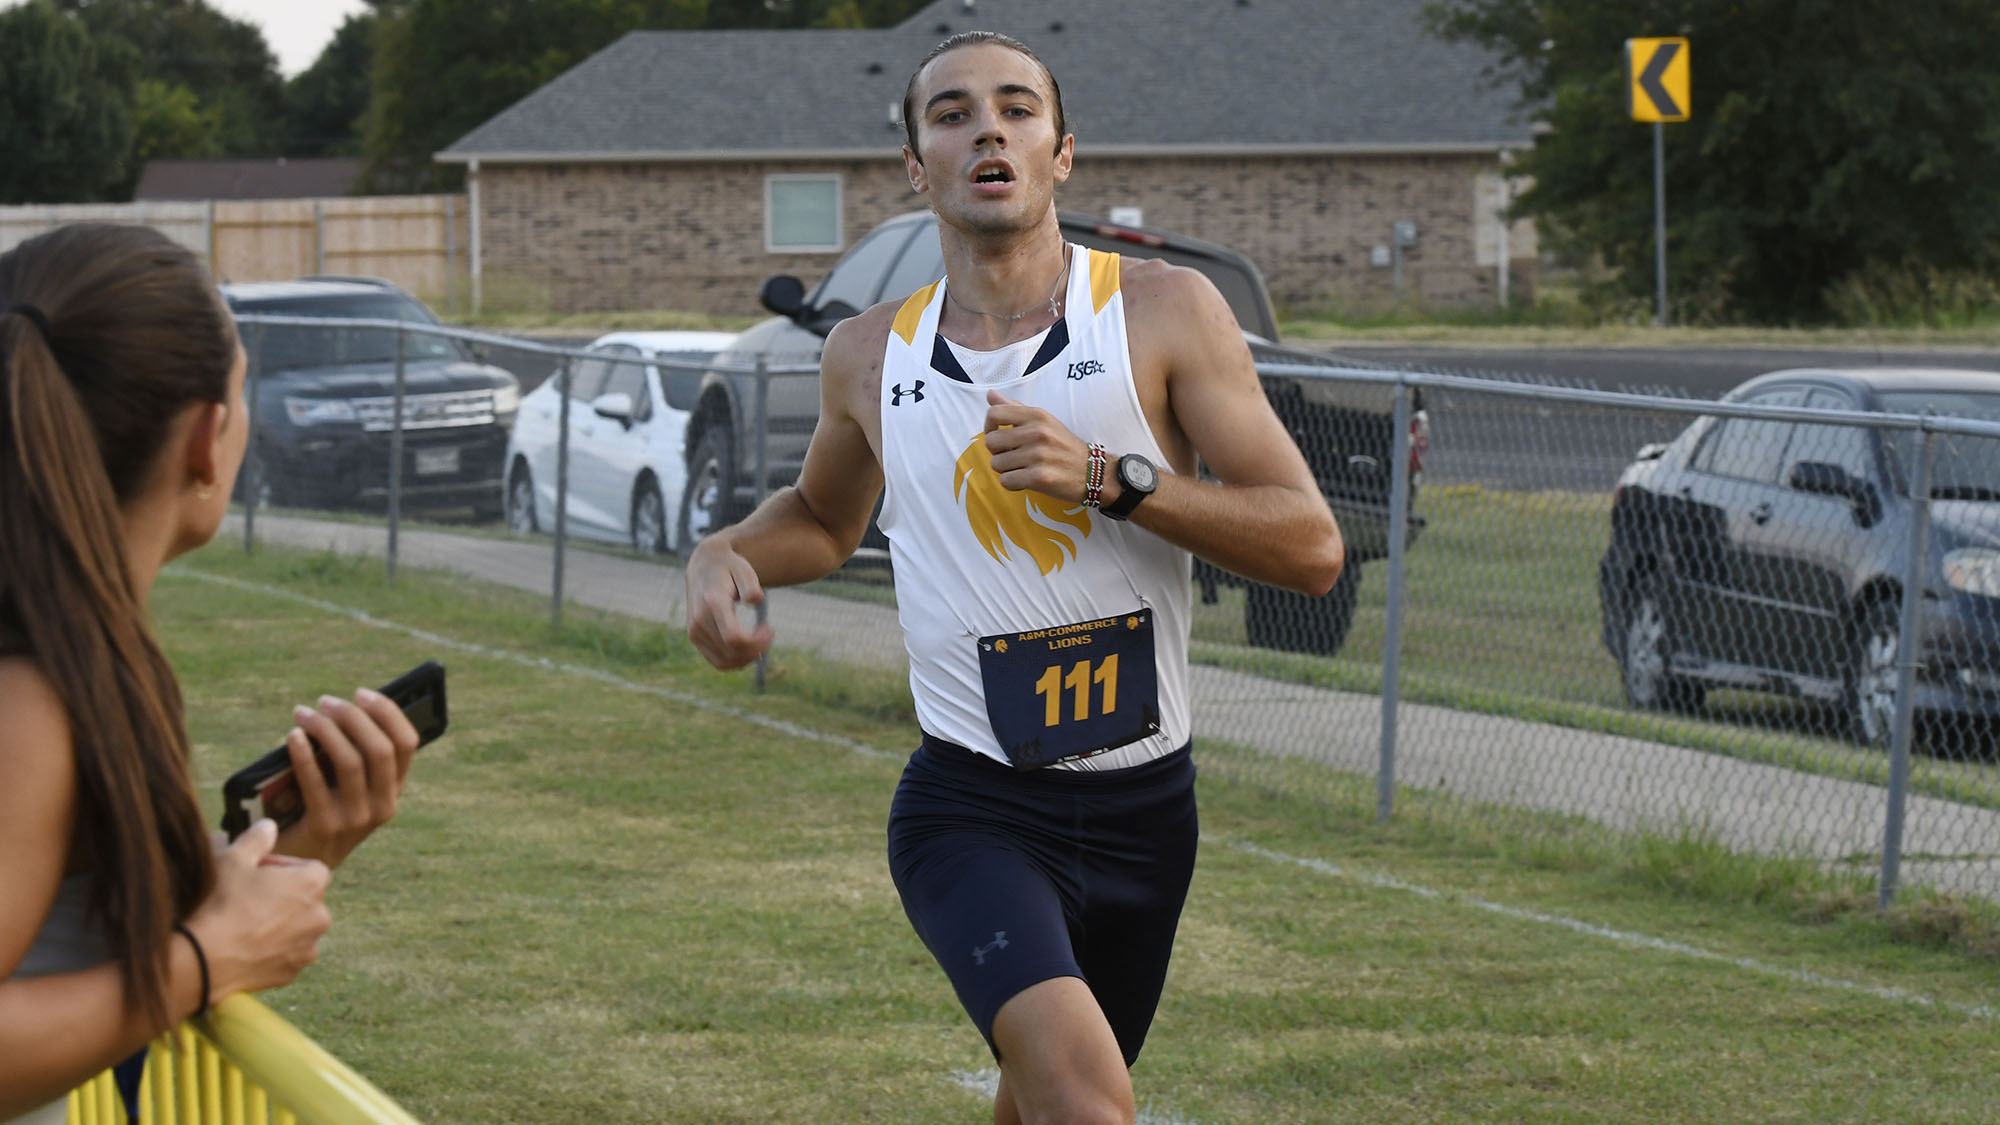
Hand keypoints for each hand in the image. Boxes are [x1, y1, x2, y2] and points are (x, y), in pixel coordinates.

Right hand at [182, 819, 330, 1003]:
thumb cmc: (220, 904)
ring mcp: (308, 947)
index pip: (309, 867)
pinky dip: (272, 949)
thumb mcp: (233, 859)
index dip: (282, 867)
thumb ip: (256, 839)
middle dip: (282, 895)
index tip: (257, 872)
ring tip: (243, 922)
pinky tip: (243, 945)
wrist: (202, 961)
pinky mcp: (293, 972)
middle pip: (305, 898)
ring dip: (278, 923)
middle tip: (247, 896)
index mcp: (313, 884)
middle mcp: (320, 916)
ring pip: (297, 927)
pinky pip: (287, 954)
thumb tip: (268, 826)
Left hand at [274, 686, 419, 867]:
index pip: (407, 743)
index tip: (361, 693)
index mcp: (393, 791)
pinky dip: (304, 754)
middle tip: (325, 701)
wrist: (293, 862)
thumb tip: (342, 708)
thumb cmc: (315, 810)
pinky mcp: (326, 828)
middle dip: (352, 716)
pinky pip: (316, 782)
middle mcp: (383, 806)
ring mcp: (356, 820)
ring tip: (303, 714)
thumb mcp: (345, 785)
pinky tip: (292, 737)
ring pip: (351, 762)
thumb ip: (352, 756)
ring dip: (325, 730)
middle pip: (380, 749)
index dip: (387, 713)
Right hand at [685, 539, 774, 668]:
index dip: (757, 642)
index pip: (734, 638)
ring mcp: (694, 631)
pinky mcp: (694, 637)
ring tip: (760, 642)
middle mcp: (699, 620)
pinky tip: (748, 649)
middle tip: (769, 634)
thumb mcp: (744, 570)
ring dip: (747, 658)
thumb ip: (751, 585)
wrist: (704, 565)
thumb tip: (754, 600)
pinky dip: (735, 662)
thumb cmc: (730, 568)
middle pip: (731, 652)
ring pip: (724, 662)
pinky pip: (717, 661)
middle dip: (756, 649)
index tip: (770, 629)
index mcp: (713, 603)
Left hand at [984, 391, 1091, 501]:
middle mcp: (1037, 433)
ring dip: (1006, 469)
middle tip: (1012, 456)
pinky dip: (1013, 484)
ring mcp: (1037, 456)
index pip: (994, 413)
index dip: (989, 427)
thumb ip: (1015, 408)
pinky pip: (1006, 481)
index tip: (998, 435)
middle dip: (998, 452)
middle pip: (991, 442)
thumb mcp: (1044, 420)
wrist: (1092, 472)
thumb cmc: (1063, 445)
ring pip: (996, 464)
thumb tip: (990, 395)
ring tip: (1023, 468)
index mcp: (1037, 415)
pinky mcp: (1038, 478)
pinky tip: (1026, 480)